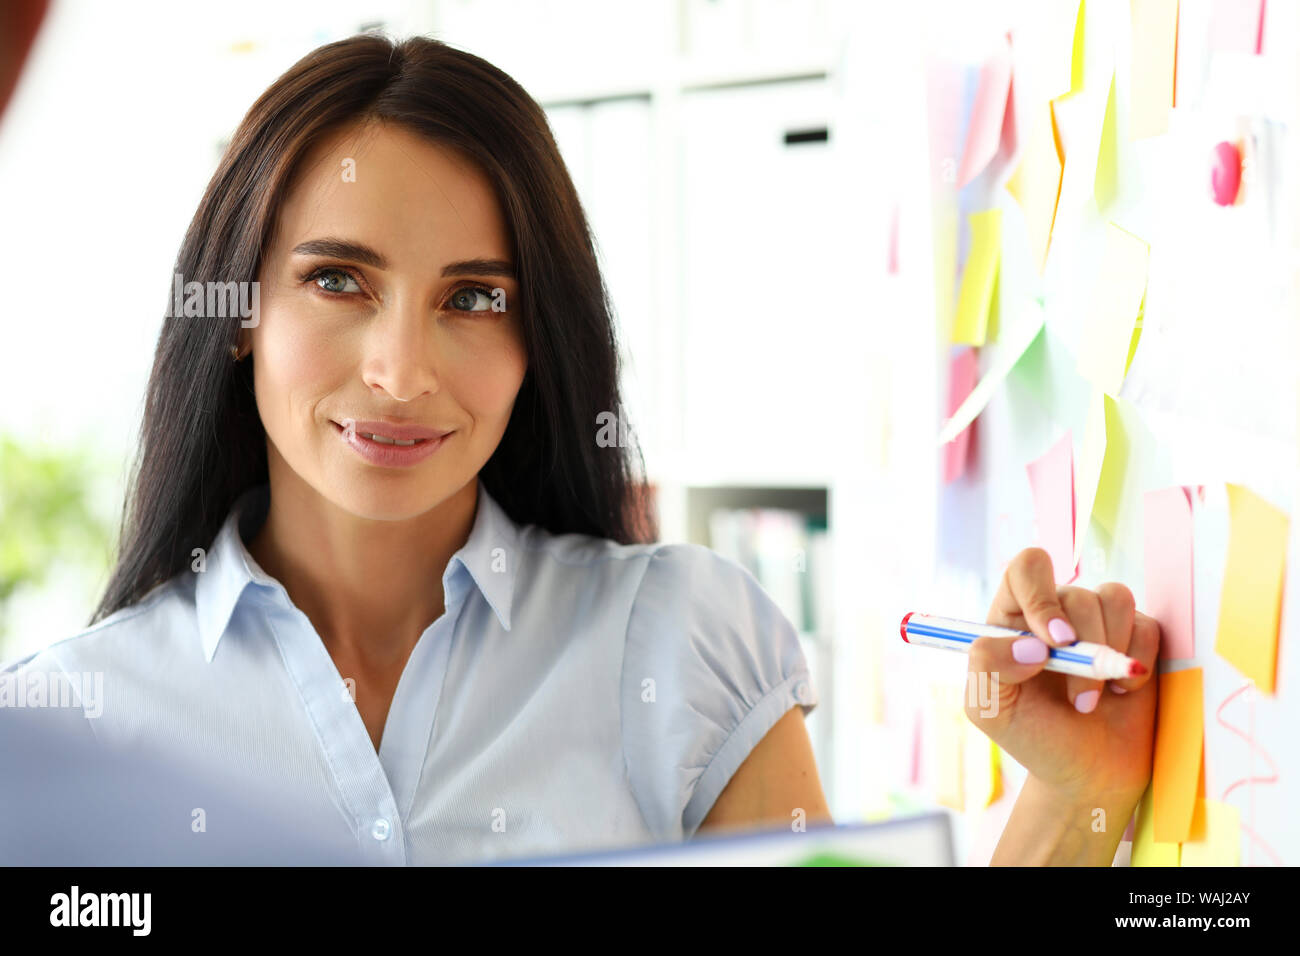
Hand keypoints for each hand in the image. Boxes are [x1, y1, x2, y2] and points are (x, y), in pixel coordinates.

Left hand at [965, 547, 1158, 809]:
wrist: (1088, 773)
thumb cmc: (1033, 736)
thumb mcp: (990, 709)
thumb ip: (988, 666)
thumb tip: (1030, 645)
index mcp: (1013, 617)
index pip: (1027, 569)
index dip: (1042, 596)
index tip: (1055, 642)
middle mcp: (1055, 611)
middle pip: (1076, 593)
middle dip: (1083, 651)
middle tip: (1079, 700)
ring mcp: (1098, 622)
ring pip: (1116, 598)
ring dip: (1109, 655)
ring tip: (1095, 699)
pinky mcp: (1137, 637)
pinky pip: (1148, 625)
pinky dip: (1138, 661)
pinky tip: (1123, 692)